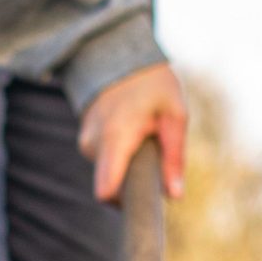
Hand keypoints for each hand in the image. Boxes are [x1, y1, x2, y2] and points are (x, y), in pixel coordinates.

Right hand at [79, 62, 187, 203]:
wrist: (118, 54)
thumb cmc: (152, 83)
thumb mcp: (174, 114)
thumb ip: (174, 157)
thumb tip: (175, 197)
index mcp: (115, 138)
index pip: (106, 192)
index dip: (125, 205)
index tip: (146, 202)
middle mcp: (93, 144)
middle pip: (111, 188)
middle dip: (135, 184)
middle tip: (156, 160)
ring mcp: (86, 143)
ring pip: (110, 176)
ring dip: (130, 169)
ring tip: (145, 140)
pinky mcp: (86, 142)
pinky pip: (106, 164)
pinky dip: (122, 159)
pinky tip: (133, 136)